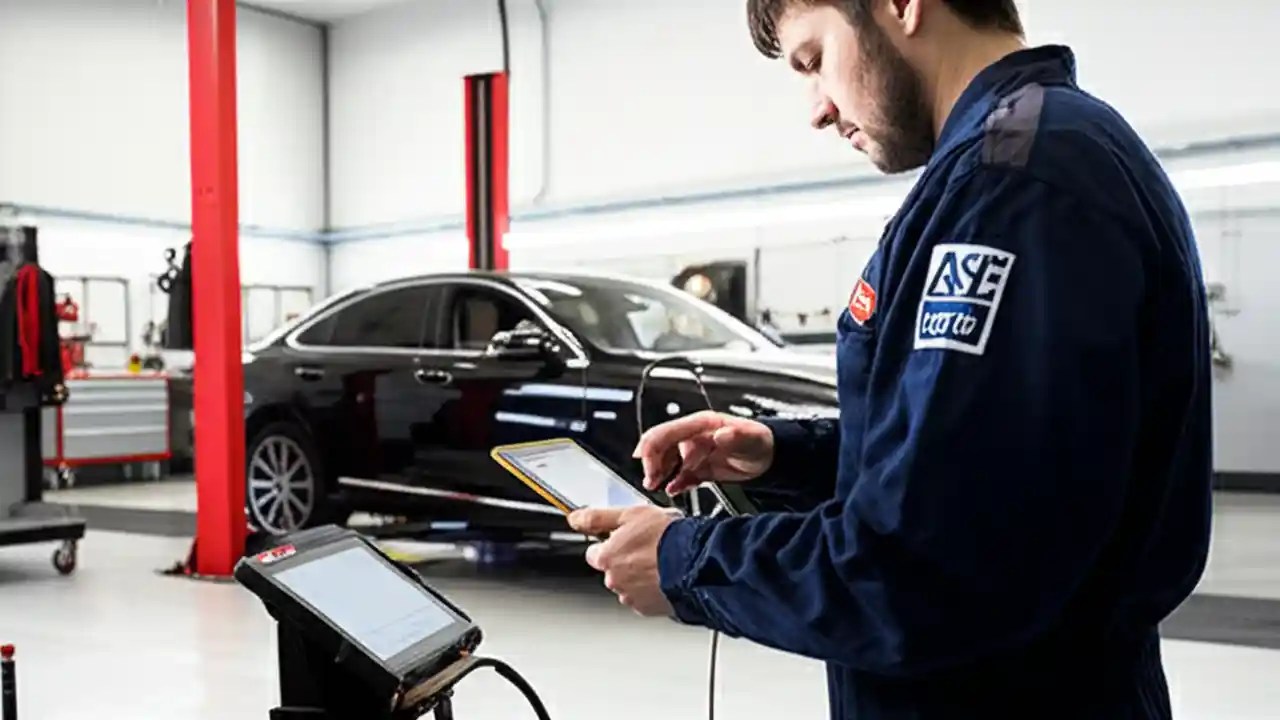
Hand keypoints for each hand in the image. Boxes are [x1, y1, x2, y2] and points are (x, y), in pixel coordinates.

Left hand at [568, 505, 680, 616]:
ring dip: (642, 575)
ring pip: (631, 585)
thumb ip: (597, 518)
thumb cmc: (668, 539)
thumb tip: (574, 518)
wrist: (697, 563)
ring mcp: (633, 598)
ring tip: (662, 561)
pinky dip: (655, 588)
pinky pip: (648, 598)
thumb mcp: (630, 514)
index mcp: (607, 558)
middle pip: (614, 570)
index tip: (624, 538)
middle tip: (649, 547)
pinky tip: (668, 575)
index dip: (611, 543)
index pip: (595, 553)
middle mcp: (615, 581)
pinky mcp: (651, 609)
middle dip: (627, 560)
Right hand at [634, 410, 774, 494]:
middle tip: (651, 481)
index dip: (653, 447)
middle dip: (652, 463)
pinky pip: (681, 475)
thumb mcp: (751, 438)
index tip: (649, 467)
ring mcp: (695, 453)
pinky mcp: (700, 468)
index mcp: (701, 425)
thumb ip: (736, 436)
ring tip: (655, 486)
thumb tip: (720, 435)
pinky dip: (674, 482)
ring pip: (667, 461)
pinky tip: (672, 490)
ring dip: (659, 473)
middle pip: (661, 445)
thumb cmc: (761, 442)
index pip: (667, 432)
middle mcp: (694, 437)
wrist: (771, 458)